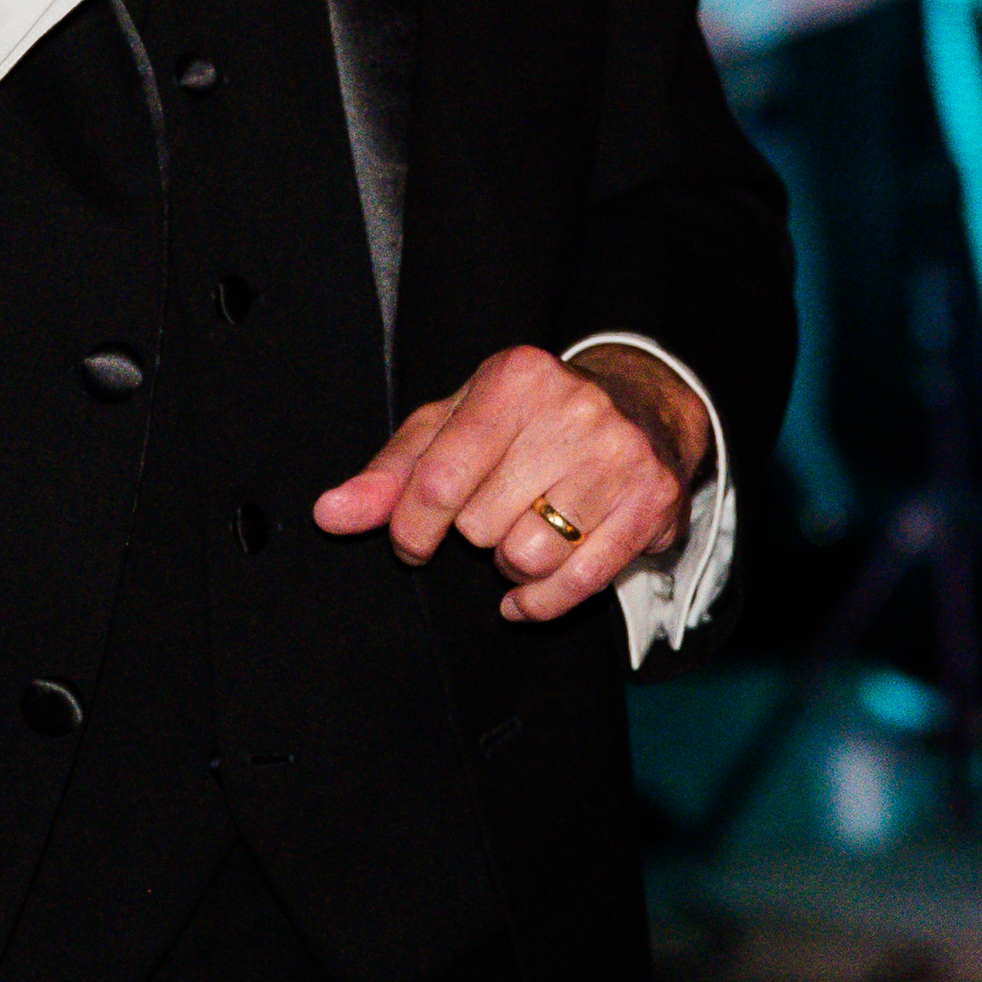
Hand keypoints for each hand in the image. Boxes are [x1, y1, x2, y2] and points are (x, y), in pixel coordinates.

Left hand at [314, 345, 703, 625]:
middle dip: (476, 534)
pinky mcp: (651, 501)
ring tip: (524, 531)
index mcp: (515, 380)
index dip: (411, 527)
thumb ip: (393, 471)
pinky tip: (526, 593)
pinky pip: (580, 582)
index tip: (411, 541)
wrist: (642, 404)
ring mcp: (618, 456)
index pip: (438, 479)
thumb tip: (329, 514)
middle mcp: (572, 410)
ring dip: (512, 564)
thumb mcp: (456, 423)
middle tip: (495, 511)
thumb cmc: (531, 419)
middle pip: (482, 525)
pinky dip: (542, 602)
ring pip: (529, 557)